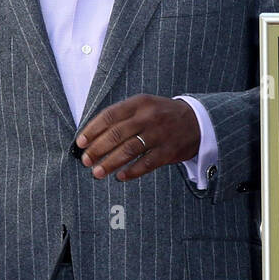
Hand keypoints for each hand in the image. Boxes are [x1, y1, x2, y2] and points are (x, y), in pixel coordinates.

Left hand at [76, 94, 201, 181]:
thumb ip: (123, 116)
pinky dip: (131, 171)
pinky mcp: (169, 151)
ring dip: (110, 163)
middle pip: (116, 134)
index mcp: (140, 103)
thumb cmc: (163, 114)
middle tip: (85, 160)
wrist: (198, 120)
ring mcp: (160, 134)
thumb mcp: (145, 105)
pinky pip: (146, 164)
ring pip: (129, 150)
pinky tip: (120, 176)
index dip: (92, 130)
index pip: (109, 115)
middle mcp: (149, 117)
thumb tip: (93, 136)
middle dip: (97, 149)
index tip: (80, 142)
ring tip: (97, 172)